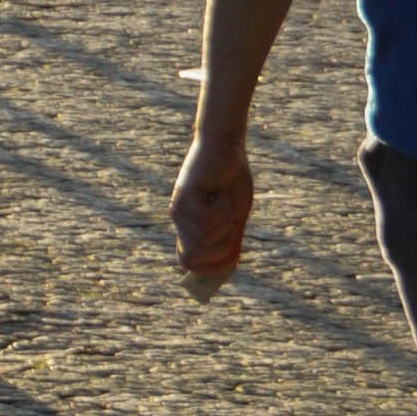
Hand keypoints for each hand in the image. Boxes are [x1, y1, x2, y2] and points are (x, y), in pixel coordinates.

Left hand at [172, 126, 254, 277]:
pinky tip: (222, 191)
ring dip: (225, 223)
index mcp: (191, 227)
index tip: (230, 263)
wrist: (225, 146)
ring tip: (227, 199)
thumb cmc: (231, 177)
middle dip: (221, 249)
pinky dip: (222, 209)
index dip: (208, 269)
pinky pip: (206, 220)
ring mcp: (180, 211)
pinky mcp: (183, 199)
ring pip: (203, 239)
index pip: (188, 262)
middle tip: (234, 224)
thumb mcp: (236, 214)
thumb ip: (231, 238)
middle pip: (194, 258)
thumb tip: (228, 269)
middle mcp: (180, 222)